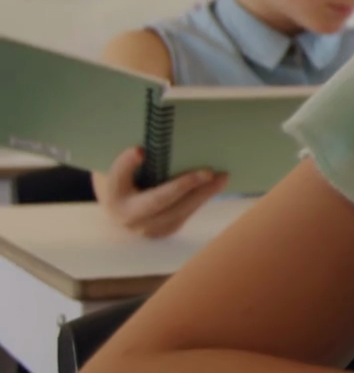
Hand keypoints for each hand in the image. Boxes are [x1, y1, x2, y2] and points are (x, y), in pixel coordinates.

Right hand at [92, 147, 227, 238]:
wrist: (120, 209)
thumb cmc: (123, 179)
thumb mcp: (119, 166)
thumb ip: (130, 157)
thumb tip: (146, 142)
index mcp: (112, 194)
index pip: (118, 177)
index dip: (127, 164)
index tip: (139, 150)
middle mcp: (127, 216)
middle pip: (157, 201)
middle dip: (183, 186)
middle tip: (207, 172)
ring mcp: (147, 228)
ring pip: (177, 212)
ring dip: (202, 194)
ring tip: (222, 177)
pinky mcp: (165, 230)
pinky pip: (185, 215)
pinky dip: (201, 199)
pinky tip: (217, 185)